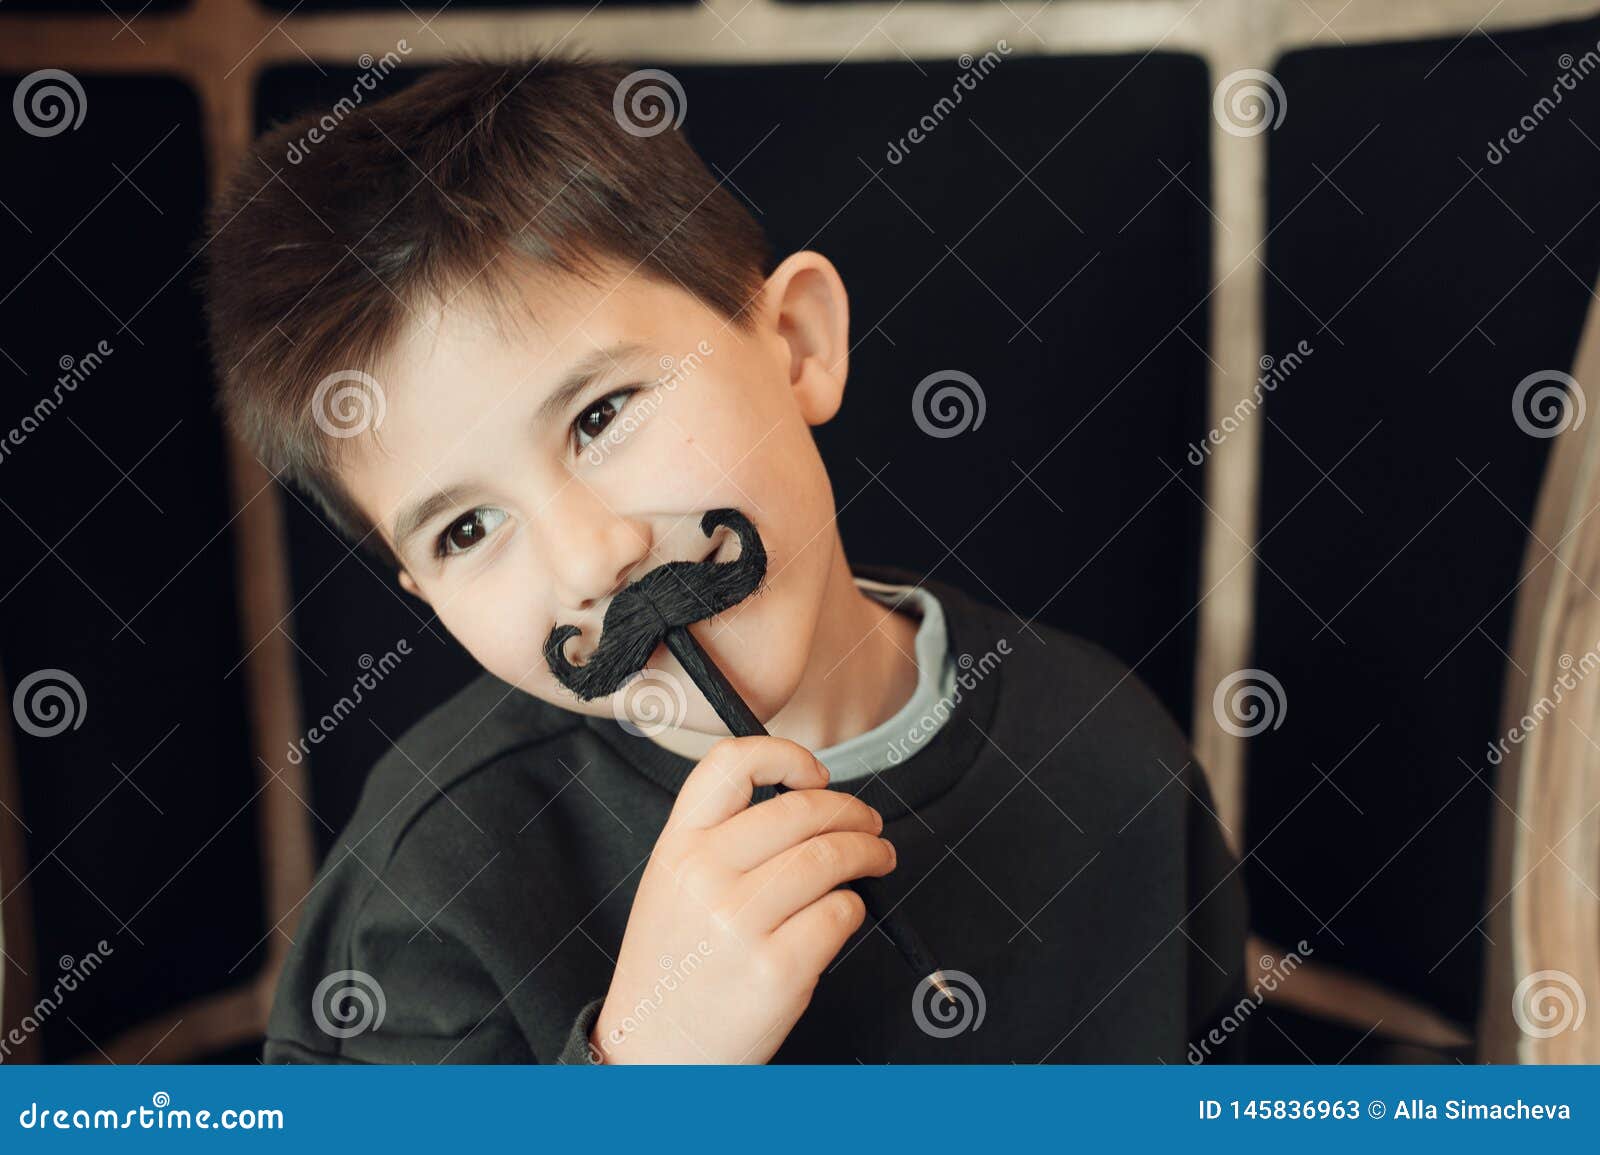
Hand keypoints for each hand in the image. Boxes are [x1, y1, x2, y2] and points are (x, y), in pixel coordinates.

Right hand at [589, 736, 894, 1062]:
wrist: (654, 1053)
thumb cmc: (675, 967)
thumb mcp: (672, 885)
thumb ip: (721, 839)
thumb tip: (807, 803)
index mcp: (677, 847)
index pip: (730, 764)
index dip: (785, 755)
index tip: (816, 773)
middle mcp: (704, 876)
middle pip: (802, 810)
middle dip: (852, 813)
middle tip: (870, 826)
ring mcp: (738, 923)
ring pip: (830, 858)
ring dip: (869, 854)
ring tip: (878, 860)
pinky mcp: (776, 969)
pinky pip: (840, 915)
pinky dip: (855, 909)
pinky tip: (844, 915)